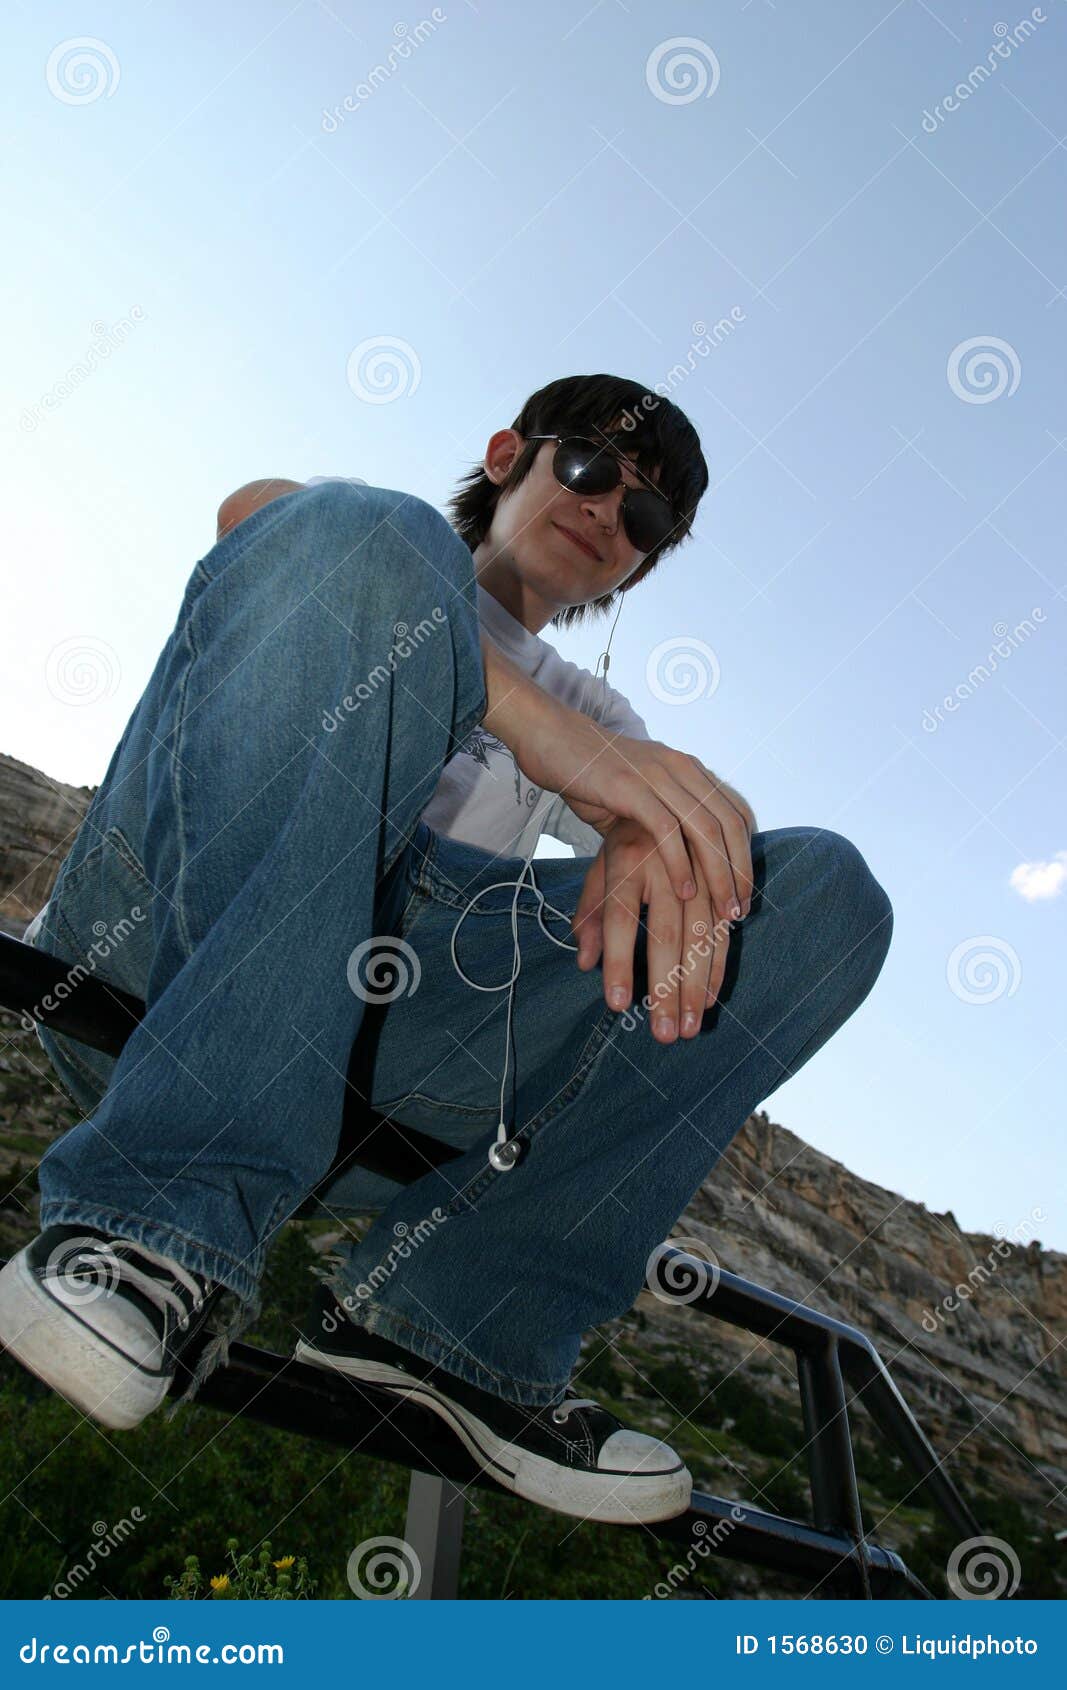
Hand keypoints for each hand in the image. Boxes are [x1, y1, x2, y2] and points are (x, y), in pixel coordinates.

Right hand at [516, 702, 755, 919]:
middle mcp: (681, 768)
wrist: (550, 737)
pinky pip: (667, 829)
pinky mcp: (631, 787)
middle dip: (739, 873)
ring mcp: (658, 775)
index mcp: (688, 769)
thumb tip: (674, 859)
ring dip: (718, 876)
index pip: (736, 814)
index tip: (743, 892)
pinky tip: (684, 891)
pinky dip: (680, 864)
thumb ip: (660, 820)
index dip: (745, 856)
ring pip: (706, 830)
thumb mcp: (637, 793)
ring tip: (721, 910)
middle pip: (730, 825)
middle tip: (739, 911)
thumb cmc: (589, 772)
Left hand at [570, 818, 741, 1040]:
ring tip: (687, 1029)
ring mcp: (700, 873)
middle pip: (665, 935)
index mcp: (626, 861)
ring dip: (695, 988)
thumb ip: (590, 914)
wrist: (672, 799)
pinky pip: (723, 931)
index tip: (617, 1005)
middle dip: (666, 989)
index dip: (619, 963)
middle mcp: (666, 866)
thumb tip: (583, 962)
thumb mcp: (601, 870)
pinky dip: (718, 968)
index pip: (619, 919)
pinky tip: (709, 1000)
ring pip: (700, 939)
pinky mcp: (723, 883)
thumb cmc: (627, 844)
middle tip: (663, 1036)